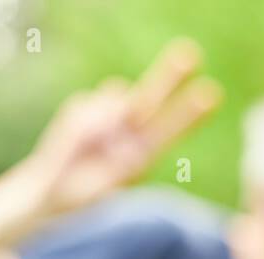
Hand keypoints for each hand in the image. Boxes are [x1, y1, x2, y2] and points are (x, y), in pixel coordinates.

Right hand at [20, 39, 221, 215]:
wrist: (52, 191)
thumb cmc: (81, 199)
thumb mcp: (99, 191)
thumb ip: (116, 168)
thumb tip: (135, 148)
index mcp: (144, 153)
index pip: (171, 129)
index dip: (189, 114)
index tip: (211, 96)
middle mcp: (131, 131)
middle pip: (152, 97)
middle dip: (170, 76)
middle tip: (191, 53)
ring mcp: (109, 117)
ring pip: (115, 97)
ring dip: (106, 114)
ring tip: (93, 146)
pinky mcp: (85, 108)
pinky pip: (86, 104)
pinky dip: (81, 121)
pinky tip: (74, 141)